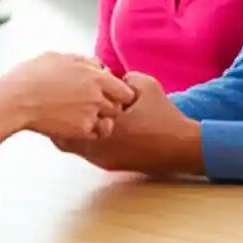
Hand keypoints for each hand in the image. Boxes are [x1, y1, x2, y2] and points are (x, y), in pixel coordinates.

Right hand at [0, 52, 135, 146]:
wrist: (17, 100)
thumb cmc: (31, 77)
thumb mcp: (58, 57)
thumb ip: (83, 61)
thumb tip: (95, 65)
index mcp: (95, 76)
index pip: (126, 89)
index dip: (119, 92)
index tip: (110, 93)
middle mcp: (98, 97)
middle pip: (119, 106)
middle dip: (111, 106)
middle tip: (96, 104)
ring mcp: (90, 115)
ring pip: (108, 121)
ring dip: (101, 119)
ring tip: (84, 115)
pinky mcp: (80, 131)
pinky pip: (94, 133)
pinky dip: (88, 131)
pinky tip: (75, 123)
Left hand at [55, 73, 204, 176]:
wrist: (181, 147)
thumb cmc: (163, 116)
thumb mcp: (145, 85)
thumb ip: (123, 78)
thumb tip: (108, 76)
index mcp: (103, 126)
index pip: (69, 120)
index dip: (63, 107)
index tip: (61, 97)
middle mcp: (99, 147)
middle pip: (63, 138)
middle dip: (63, 123)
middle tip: (64, 109)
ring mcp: (103, 159)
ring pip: (74, 147)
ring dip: (74, 133)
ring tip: (78, 117)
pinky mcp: (110, 165)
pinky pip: (88, 152)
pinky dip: (86, 140)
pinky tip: (97, 128)